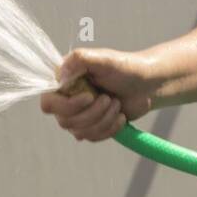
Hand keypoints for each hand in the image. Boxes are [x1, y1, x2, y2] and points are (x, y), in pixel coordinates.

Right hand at [39, 47, 159, 142]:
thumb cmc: (126, 67)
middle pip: (65, 121)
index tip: (89, 96)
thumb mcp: (104, 58)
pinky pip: (93, 137)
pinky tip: (121, 116)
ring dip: (104, 120)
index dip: (66, 106)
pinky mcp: (93, 127)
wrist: (148, 84)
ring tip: (117, 104)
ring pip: (80, 132)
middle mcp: (67, 99)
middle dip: (93, 113)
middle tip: (109, 98)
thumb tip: (59, 75)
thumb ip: (79, 59)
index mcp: (65, 81)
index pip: (48, 104)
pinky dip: (110, 128)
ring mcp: (79, 115)